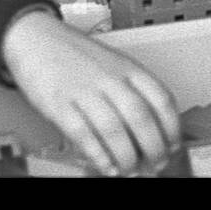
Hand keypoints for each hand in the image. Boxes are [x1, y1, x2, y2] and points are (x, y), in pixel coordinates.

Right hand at [1, 10, 181, 175]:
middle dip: (153, 147)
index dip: (172, 127)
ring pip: (113, 129)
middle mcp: (109, 77)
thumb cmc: (78, 56)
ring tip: (131, 170)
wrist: (36, 39)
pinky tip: (106, 166)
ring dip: (126, 156)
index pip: (162, 99)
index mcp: (128, 67)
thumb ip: (132, 90)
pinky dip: (98, 154)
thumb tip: (153, 129)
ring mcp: (84, 90)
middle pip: (140, 117)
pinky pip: (82, 134)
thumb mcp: (114, 64)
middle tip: (157, 164)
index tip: (174, 145)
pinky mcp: (59, 104)